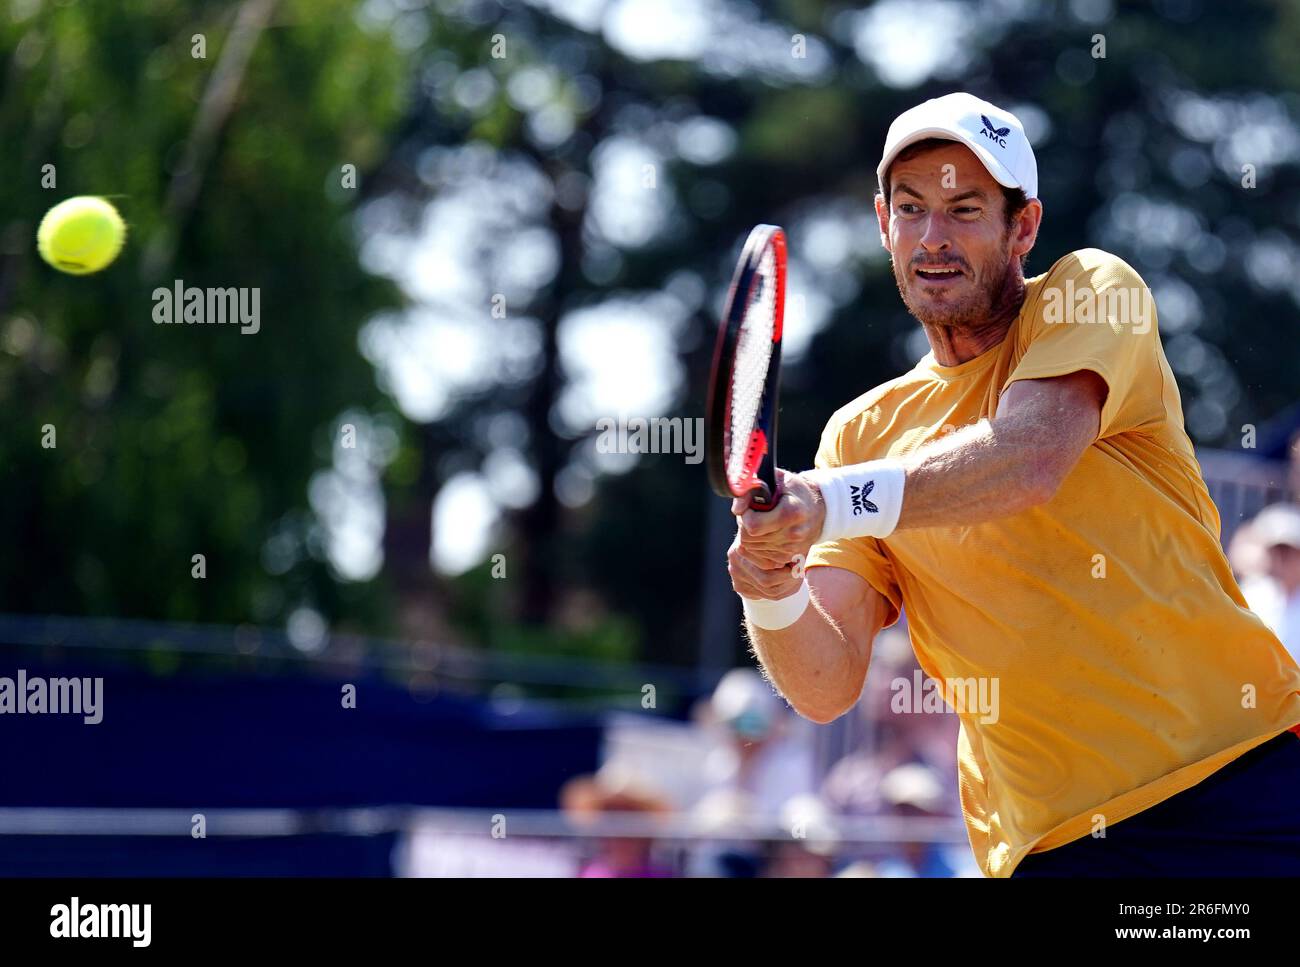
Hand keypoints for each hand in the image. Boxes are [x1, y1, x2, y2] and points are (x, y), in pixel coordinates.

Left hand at [726, 468, 825, 600]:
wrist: (821, 508)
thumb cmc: (795, 491)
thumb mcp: (777, 479)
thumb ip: (752, 488)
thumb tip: (736, 509)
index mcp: (791, 512)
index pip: (753, 525)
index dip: (745, 515)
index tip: (750, 507)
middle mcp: (793, 533)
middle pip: (749, 538)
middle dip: (745, 525)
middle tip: (754, 514)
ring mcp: (792, 548)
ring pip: (752, 548)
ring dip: (751, 535)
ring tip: (762, 522)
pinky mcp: (790, 557)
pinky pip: (761, 557)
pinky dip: (758, 545)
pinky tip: (767, 533)